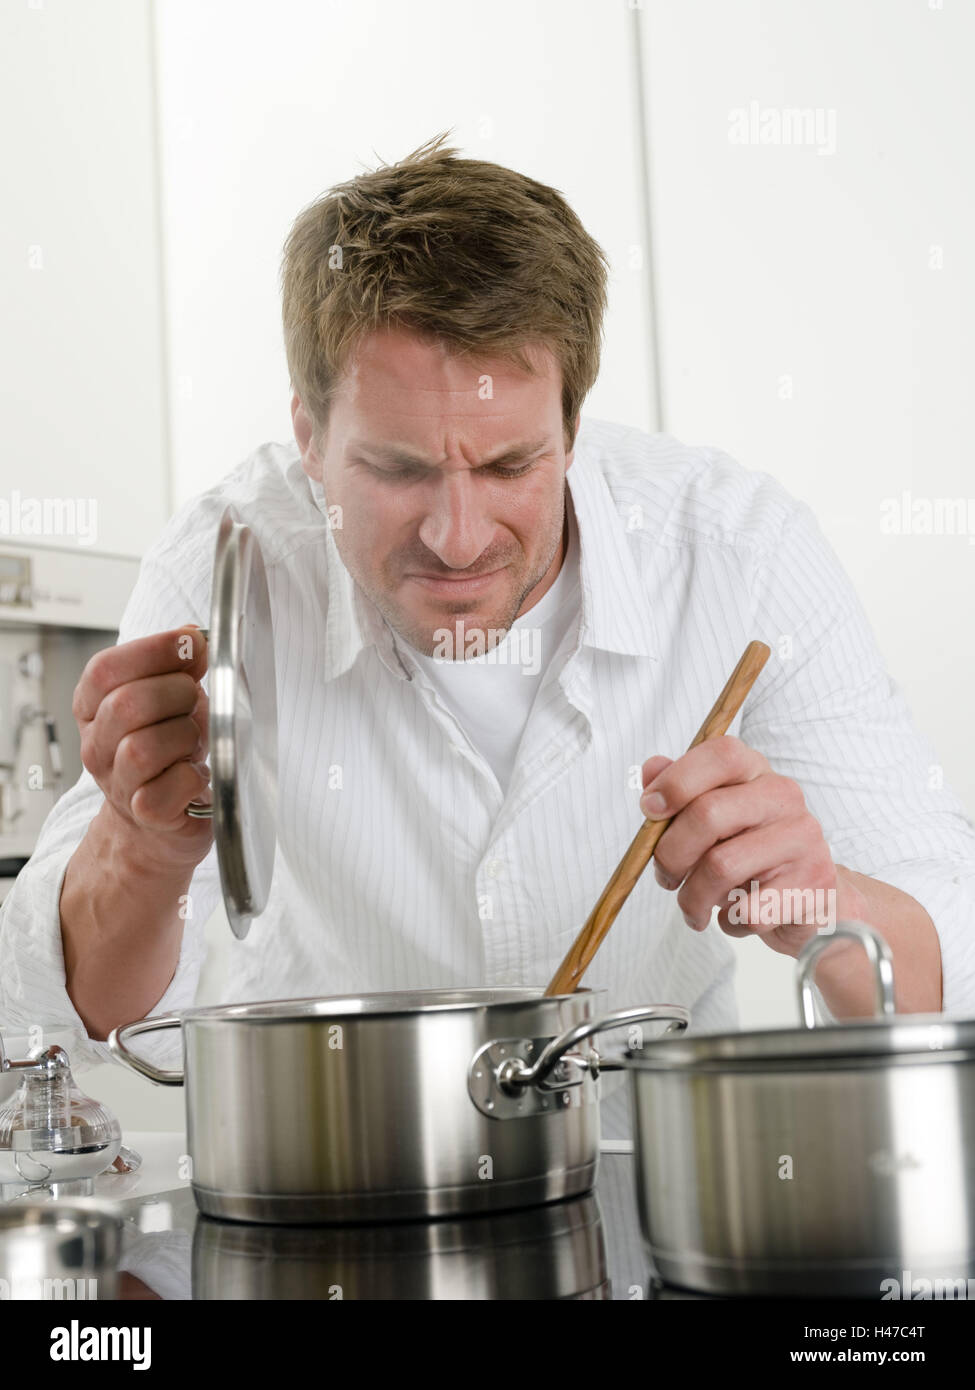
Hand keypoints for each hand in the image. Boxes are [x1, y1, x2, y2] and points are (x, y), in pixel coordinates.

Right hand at [72, 625, 212, 867]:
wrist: (160, 819)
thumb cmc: (168, 750)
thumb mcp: (172, 698)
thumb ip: (180, 666)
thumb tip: (195, 639)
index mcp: (94, 706)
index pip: (104, 669)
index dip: (153, 650)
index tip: (192, 643)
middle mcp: (96, 744)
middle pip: (126, 704)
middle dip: (176, 693)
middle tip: (195, 701)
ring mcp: (115, 781)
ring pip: (143, 748)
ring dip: (184, 736)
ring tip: (193, 742)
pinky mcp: (142, 813)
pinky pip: (165, 789)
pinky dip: (190, 777)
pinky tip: (194, 774)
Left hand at [638, 736, 867, 957]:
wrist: (811, 901)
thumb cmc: (752, 855)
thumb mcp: (714, 818)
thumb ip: (681, 793)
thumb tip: (650, 769)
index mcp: (757, 772)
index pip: (720, 755)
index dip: (677, 780)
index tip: (649, 810)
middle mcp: (784, 797)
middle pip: (708, 815)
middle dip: (670, 854)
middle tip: (666, 877)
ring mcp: (804, 839)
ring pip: (722, 867)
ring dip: (693, 897)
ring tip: (692, 907)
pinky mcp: (813, 884)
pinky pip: (748, 909)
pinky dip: (728, 922)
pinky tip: (733, 917)